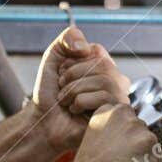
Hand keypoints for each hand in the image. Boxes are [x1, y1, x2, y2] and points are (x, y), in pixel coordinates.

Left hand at [29, 27, 129, 153]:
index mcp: (104, 65)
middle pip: (102, 65)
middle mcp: (116, 80)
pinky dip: (80, 103)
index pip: (95, 50)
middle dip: (72, 76)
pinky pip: (104, 98)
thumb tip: (87, 47)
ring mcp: (118, 98)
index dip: (72, 62)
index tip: (62, 74)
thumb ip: (69, 37)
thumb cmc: (50, 94)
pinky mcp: (116, 116)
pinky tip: (75, 112)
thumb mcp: (54, 57)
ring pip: (104, 81)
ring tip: (66, 101)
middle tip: (62, 89)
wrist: (43, 123)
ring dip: (73, 91)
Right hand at [65, 104, 161, 161]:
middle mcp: (124, 114)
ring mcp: (138, 128)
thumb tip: (128, 142)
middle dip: (137, 148)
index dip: (125, 139)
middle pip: (142, 132)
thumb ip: (113, 133)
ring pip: (152, 147)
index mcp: (107, 111)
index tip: (119, 150)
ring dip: (144, 160)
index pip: (129, 121)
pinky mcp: (149, 145)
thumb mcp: (95, 140)